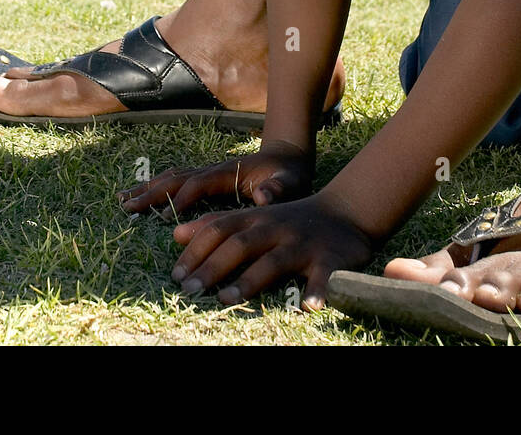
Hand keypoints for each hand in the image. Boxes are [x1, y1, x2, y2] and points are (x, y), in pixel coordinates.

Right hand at [117, 140, 312, 217]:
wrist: (287, 157)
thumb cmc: (289, 175)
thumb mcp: (290, 183)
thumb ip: (278, 189)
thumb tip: (262, 196)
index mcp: (227, 173)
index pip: (199, 184)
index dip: (183, 199)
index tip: (167, 219)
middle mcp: (212, 170)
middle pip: (176, 179)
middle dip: (152, 192)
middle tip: (127, 207)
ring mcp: (206, 173)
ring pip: (171, 178)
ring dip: (147, 189)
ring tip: (123, 200)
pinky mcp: (205, 180)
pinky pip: (175, 182)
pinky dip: (155, 187)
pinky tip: (139, 195)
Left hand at [169, 194, 373, 308]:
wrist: (344, 211)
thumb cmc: (289, 221)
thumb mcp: (254, 218)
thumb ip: (218, 225)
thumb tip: (176, 235)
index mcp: (255, 219)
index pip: (219, 229)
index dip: (196, 250)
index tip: (176, 275)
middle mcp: (276, 228)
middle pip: (240, 244)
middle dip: (212, 266)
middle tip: (189, 290)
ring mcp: (302, 244)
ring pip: (273, 260)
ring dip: (249, 280)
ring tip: (226, 299)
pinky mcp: (331, 259)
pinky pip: (323, 276)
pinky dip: (317, 290)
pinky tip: (308, 307)